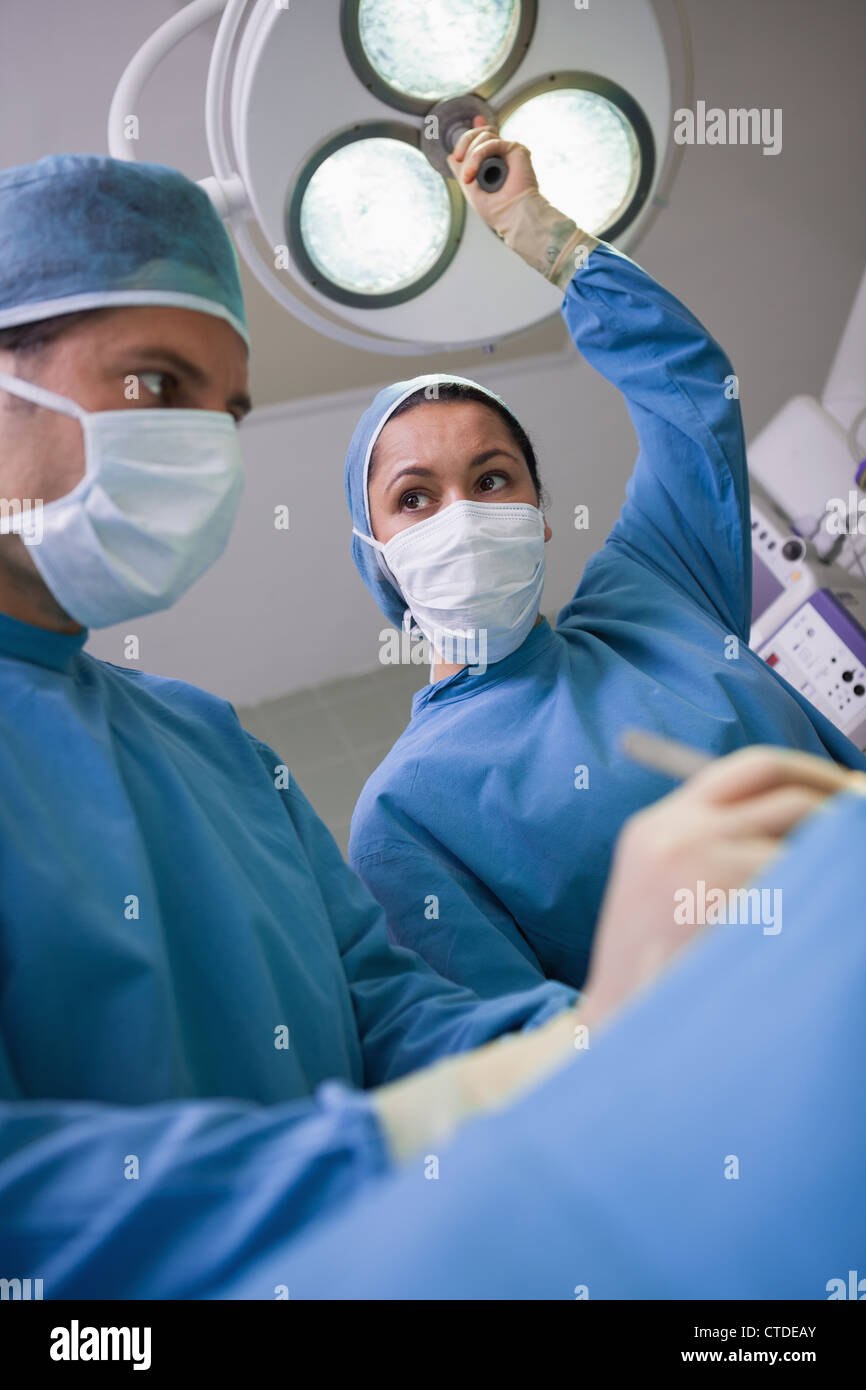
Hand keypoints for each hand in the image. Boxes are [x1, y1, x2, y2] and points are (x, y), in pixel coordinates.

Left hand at [446, 115, 539, 229]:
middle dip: (464, 143)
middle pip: (480, 133)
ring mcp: (509, 151)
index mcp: (493, 161)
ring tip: (468, 177)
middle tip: (457, 160)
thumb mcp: (470, 189)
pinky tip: (474, 172)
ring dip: (471, 155)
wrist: (513, 216)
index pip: (480, 138)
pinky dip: (479, 155)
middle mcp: (502, 154)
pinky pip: (493, 143)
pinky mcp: (516, 149)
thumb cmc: (496, 209)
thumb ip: (463, 171)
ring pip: (484, 136)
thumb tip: (451, 157)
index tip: (456, 153)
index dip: (469, 136)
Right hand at [580, 745, 865, 1026]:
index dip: (812, 774)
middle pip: (785, 789)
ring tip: (849, 881)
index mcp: (659, 826)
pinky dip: (828, 897)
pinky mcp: (724, 900)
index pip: (753, 768)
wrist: (620, 1035)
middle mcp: (675, 833)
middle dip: (844, 803)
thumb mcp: (668, 891)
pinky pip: (804, 881)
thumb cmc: (655, 974)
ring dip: (842, 855)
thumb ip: (720, 844)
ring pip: (807, 836)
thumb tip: (822, 814)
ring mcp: (697, 864)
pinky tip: (827, 920)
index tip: (850, 791)